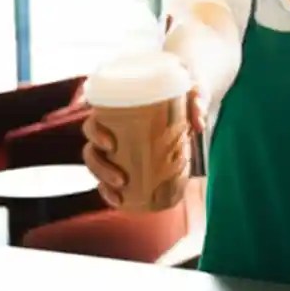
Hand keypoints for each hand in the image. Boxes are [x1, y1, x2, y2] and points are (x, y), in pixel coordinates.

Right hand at [81, 86, 202, 208]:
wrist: (185, 101)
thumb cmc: (181, 90)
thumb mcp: (190, 89)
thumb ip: (196, 98)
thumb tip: (198, 122)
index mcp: (116, 110)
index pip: (93, 121)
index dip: (95, 133)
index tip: (111, 144)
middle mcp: (110, 129)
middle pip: (91, 150)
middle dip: (100, 167)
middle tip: (122, 178)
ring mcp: (115, 148)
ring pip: (97, 166)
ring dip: (104, 181)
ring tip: (122, 189)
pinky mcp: (124, 162)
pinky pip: (108, 179)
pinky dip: (110, 192)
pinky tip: (119, 201)